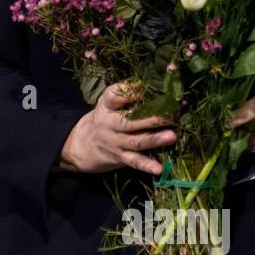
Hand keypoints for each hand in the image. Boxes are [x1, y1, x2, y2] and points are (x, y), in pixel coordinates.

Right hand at [58, 82, 176, 175]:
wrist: (83, 145)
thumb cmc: (106, 118)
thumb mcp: (109, 103)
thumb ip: (128, 94)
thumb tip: (157, 85)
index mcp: (106, 106)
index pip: (113, 96)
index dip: (128, 93)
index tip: (145, 89)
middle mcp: (109, 124)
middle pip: (128, 121)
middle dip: (150, 118)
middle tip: (170, 115)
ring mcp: (114, 142)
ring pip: (135, 141)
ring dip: (154, 139)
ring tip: (172, 136)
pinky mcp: (120, 157)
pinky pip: (134, 161)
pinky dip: (146, 165)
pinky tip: (159, 169)